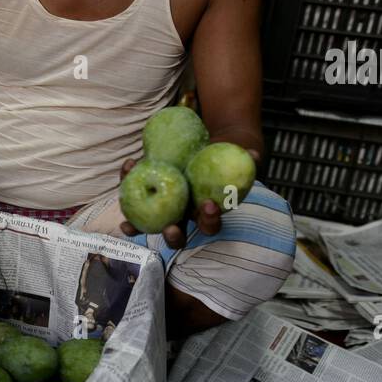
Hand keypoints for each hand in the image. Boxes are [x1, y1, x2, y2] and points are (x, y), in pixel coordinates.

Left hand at [118, 148, 259, 247]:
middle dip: (173, 237)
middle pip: (178, 236)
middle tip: (171, 229)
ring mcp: (162, 208)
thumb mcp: (237, 154)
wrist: (203, 144)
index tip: (208, 206)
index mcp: (205, 213)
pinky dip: (127, 181)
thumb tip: (254, 156)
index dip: (209, 220)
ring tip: (128, 224)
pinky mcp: (144, 193)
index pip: (210, 226)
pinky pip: (134, 192)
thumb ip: (247, 158)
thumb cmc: (223, 155)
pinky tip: (128, 165)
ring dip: (138, 227)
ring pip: (149, 224)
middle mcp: (183, 216)